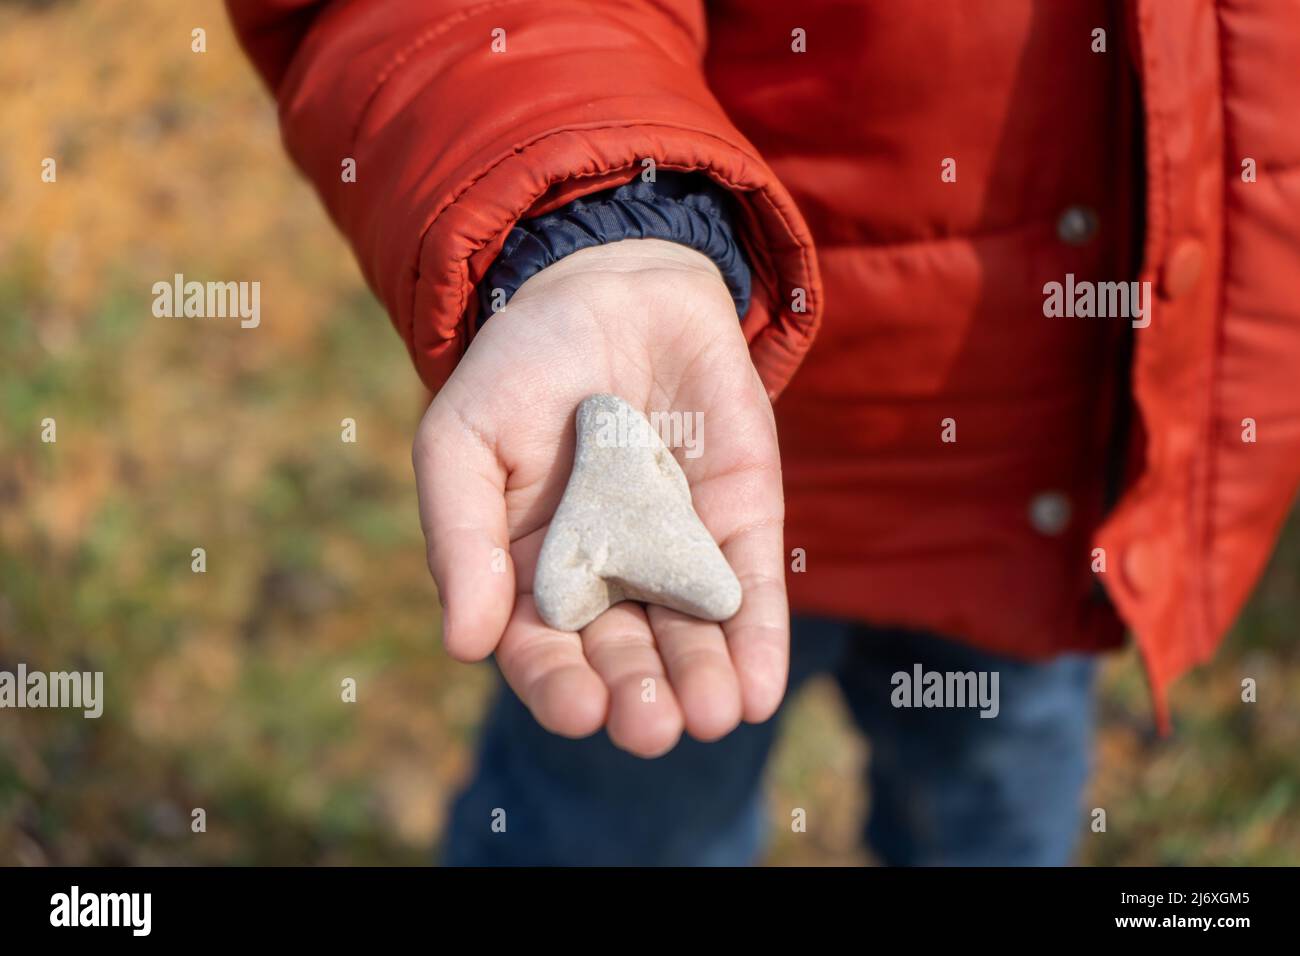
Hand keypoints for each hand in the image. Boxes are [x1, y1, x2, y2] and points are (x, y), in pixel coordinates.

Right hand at [413, 239, 787, 756]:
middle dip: (640, 696)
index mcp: (533, 572)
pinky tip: (760, 688)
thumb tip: (462, 643)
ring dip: (704, 681)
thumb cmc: (519, 367)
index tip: (580, 709)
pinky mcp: (740, 517)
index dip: (559, 685)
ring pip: (692, 635)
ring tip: (713, 716)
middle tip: (654, 728)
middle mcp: (609, 578)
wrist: (608, 285)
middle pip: (624, 656)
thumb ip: (460, 536)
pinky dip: (758, 638)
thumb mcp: (463, 439)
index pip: (543, 651)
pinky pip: (750, 587)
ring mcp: (677, 551)